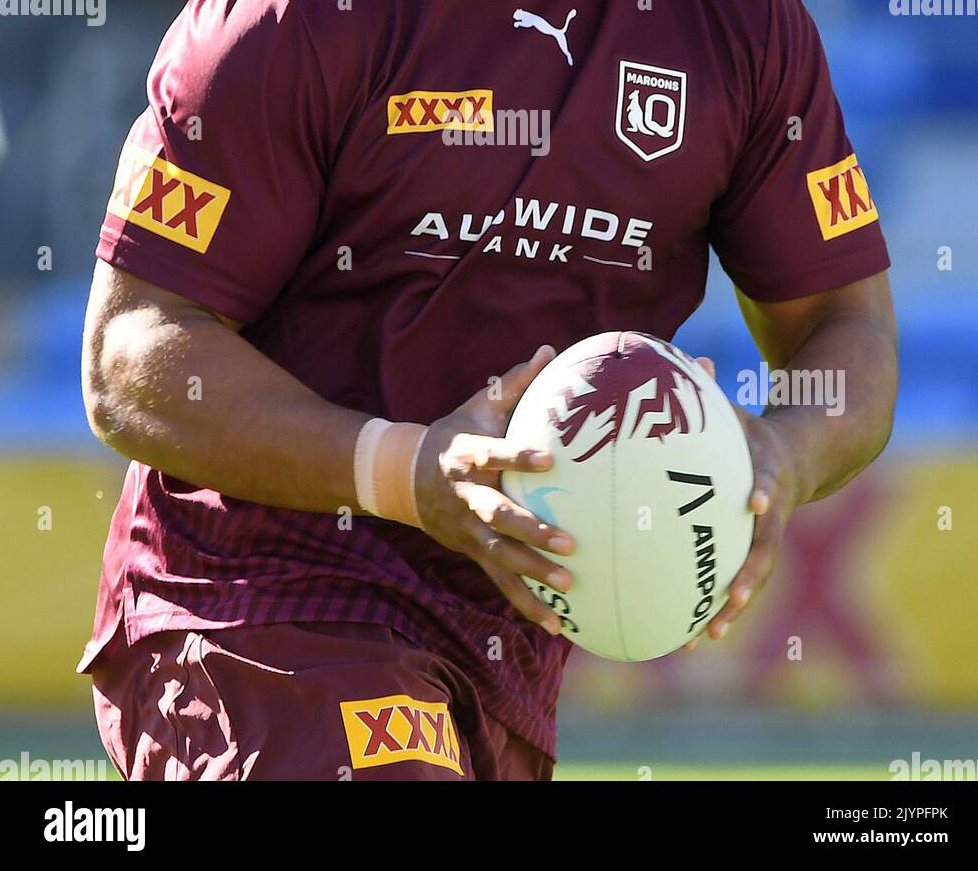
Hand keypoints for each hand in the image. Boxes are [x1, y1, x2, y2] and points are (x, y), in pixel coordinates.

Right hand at [414, 345, 575, 634]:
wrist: (406, 476)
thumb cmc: (456, 434)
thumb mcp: (478, 405)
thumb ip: (515, 383)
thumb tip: (550, 350)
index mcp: (468, 457)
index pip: (494, 455)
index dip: (518, 457)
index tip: (548, 459)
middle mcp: (468, 497)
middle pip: (498, 517)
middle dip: (531, 531)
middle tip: (570, 541)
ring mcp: (469, 531)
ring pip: (501, 557)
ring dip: (533, 573)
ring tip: (569, 584)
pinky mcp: (474, 554)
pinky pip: (502, 583)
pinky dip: (528, 606)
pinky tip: (559, 626)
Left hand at [683, 357, 804, 649]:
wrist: (801, 458)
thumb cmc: (753, 433)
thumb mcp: (737, 412)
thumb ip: (710, 392)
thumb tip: (685, 356)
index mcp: (769, 474)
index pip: (771, 482)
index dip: (766, 491)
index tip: (758, 502)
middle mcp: (773, 512)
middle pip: (766, 548)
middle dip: (750, 574)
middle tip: (731, 598)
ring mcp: (767, 537)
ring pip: (754, 578)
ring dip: (733, 608)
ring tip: (704, 635)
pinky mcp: (756, 552)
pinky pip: (738, 585)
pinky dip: (718, 610)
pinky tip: (690, 636)